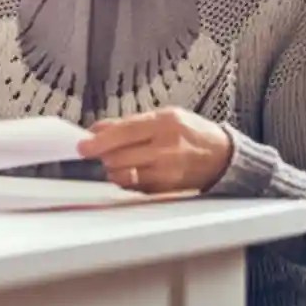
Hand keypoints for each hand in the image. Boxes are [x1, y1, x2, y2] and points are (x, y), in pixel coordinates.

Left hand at [77, 107, 232, 192]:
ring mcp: (168, 172)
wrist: (223, 157)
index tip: (82, 146)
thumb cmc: (192, 133)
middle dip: (103, 155)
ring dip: (113, 169)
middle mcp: (167, 149)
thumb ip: (129, 122)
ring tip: (118, 160)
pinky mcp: (167, 190)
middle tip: (98, 151)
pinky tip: (133, 171)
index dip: (100, 141)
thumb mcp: (164, 116)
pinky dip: (127, 180)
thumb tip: (96, 129)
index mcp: (165, 124)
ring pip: (124, 175)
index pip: (125, 133)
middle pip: (120, 157)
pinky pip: (135, 187)